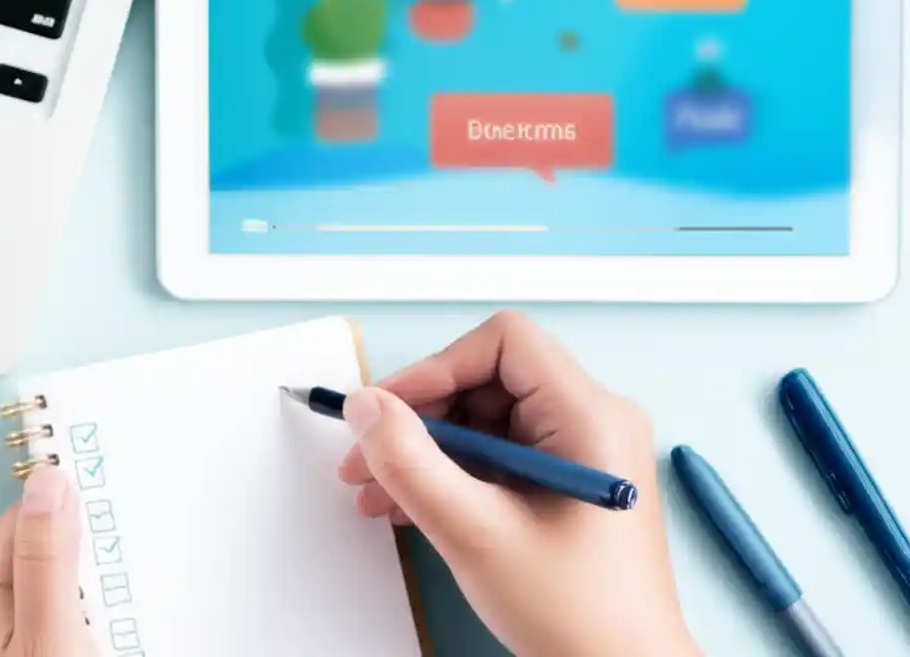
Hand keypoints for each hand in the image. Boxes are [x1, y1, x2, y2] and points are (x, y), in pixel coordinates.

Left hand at [0, 466, 95, 656]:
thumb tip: (47, 481)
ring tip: (101, 623)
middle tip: (108, 596)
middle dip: (83, 562)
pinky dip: (73, 620)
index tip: (113, 535)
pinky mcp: (7, 645)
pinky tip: (87, 639)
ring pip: (50, 581)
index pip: (32, 512)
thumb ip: (47, 559)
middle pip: (42, 545)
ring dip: (84, 595)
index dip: (77, 521)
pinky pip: (47, 613)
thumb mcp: (46, 633)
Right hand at [338, 311, 697, 656]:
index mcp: (590, 417)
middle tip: (365, 457)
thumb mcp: (476, 534)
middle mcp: (593, 421)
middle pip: (487, 379)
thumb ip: (412, 464)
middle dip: (419, 416)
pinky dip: (450, 473)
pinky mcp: (565, 482)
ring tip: (373, 491)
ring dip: (425, 450)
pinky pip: (497, 454)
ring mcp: (580, 452)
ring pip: (485, 419)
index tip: (386, 410)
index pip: (504, 343)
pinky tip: (406, 506)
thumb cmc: (575, 615)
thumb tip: (365, 407)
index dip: (436, 367)